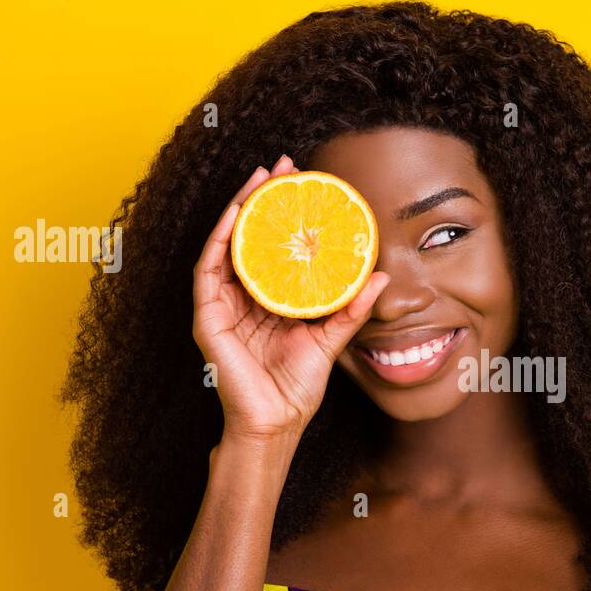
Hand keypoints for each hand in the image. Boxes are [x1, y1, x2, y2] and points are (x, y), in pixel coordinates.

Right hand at [192, 155, 390, 442]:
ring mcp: (222, 307)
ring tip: (259, 179)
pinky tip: (235, 216)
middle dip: (262, 198)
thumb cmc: (297, 388)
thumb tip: (381, 279)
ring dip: (239, 208)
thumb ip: (351, 309)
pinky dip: (220, 240)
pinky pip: (208, 271)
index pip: (273, 246)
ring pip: (226, 245)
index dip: (284, 214)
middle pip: (249, 237)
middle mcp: (242, 298)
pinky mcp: (208, 319)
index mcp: (268, 300)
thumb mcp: (330, 339)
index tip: (303, 183)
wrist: (276, 423)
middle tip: (282, 166)